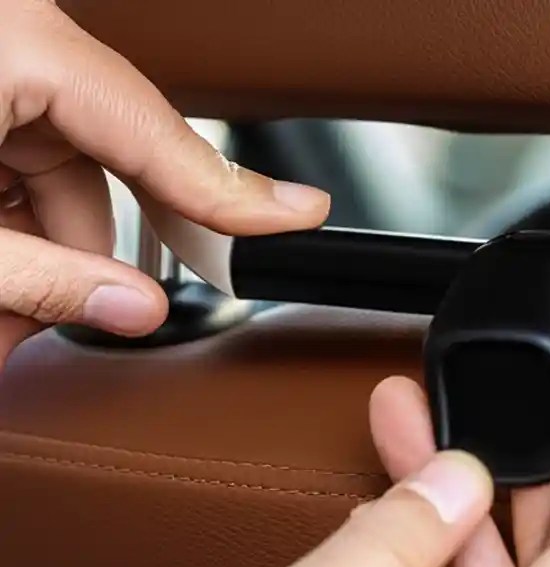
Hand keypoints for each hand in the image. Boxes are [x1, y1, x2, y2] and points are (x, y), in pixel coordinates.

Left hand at [0, 0, 329, 365]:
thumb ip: (47, 277)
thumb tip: (134, 309)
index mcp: (21, 45)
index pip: (160, 131)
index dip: (232, 193)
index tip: (298, 219)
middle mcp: (16, 42)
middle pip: (111, 165)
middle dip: (94, 260)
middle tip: (105, 319)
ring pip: (63, 175)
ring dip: (47, 256)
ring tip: (9, 320)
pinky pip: (20, 164)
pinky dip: (16, 229)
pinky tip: (2, 282)